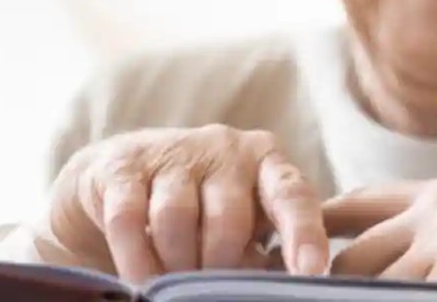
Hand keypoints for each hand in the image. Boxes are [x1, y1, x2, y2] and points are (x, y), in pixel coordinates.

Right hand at [47, 124, 328, 282]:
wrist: (124, 176)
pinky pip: (129, 220)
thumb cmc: (203, 207)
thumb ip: (260, 248)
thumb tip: (277, 286)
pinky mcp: (124, 165)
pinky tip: (139, 278)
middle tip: (208, 288)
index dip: (304, 234)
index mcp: (268, 162)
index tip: (312, 271)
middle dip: (218, 264)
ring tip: (172, 284)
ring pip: (175, 219)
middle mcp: (227, 148)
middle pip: (228, 218)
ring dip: (174, 264)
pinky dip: (135, 258)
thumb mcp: (243, 221)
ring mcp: (175, 152)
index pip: (293, 196)